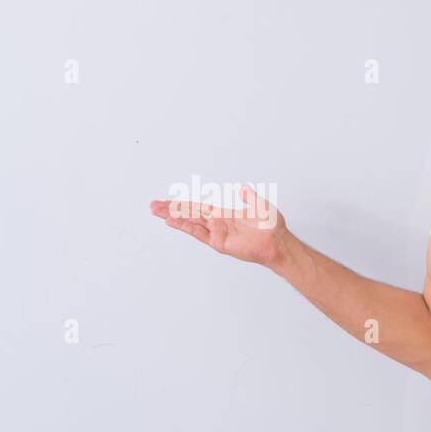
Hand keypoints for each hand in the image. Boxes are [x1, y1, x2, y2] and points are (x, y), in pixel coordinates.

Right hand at [149, 184, 290, 267]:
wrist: (277, 242)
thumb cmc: (271, 227)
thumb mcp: (260, 205)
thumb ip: (249, 197)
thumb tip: (242, 189)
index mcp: (224, 215)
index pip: (198, 208)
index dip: (183, 204)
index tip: (169, 202)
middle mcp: (217, 224)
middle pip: (189, 214)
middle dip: (171, 210)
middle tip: (153, 206)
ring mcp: (216, 233)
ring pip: (190, 222)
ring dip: (173, 217)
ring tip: (156, 212)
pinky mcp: (219, 242)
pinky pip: (199, 233)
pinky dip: (186, 227)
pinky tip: (173, 222)